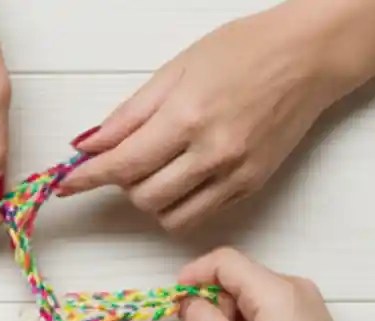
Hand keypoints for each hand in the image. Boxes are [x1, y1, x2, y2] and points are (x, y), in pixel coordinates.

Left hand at [58, 4, 354, 231]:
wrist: (309, 57)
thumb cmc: (245, 51)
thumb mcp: (176, 70)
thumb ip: (130, 114)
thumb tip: (89, 144)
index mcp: (188, 117)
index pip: (123, 163)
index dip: (88, 178)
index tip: (66, 185)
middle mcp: (212, 153)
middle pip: (143, 196)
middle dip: (124, 183)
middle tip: (128, 158)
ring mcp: (235, 175)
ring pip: (170, 216)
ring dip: (152, 200)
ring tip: (159, 168)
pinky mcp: (251, 186)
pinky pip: (201, 215)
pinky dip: (181, 204)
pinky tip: (184, 177)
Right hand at [178, 248, 374, 320]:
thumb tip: (186, 302)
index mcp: (277, 290)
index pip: (224, 261)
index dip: (193, 276)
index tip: (174, 306)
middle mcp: (293, 288)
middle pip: (235, 285)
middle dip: (216, 319)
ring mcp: (304, 306)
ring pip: (248, 307)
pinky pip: (266, 320)